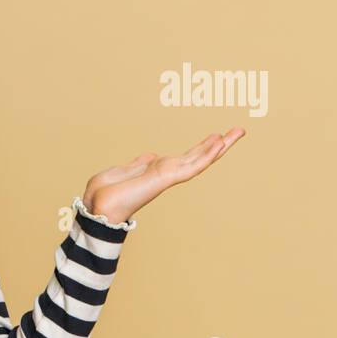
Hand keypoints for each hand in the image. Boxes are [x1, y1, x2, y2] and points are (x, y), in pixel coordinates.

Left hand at [82, 128, 245, 224]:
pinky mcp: (166, 179)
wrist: (97, 206)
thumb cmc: (103, 194)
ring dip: (219, 146)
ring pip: (200, 160)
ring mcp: (167, 176)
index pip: (184, 157)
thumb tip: (150, 156)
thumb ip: (138, 164)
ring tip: (237, 132)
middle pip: (197, 156)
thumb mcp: (122, 171)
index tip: (216, 135)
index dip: (201, 147)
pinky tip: (219, 144)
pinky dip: (206, 155)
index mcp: (155, 170)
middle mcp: (165, 173)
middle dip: (218, 144)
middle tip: (238, 131)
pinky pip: (191, 166)